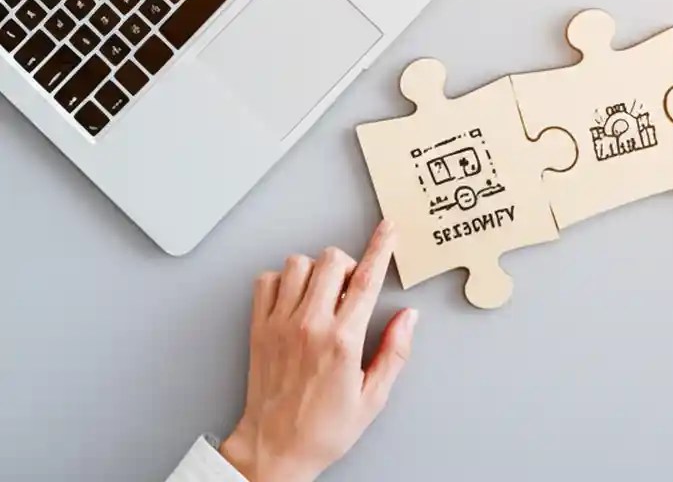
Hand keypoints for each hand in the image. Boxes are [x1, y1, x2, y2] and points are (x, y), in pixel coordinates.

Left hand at [220, 222, 416, 481]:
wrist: (274, 449)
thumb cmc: (323, 429)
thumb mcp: (373, 397)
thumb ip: (394, 352)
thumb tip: (408, 318)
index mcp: (343, 341)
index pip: (367, 279)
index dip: (381, 247)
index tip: (388, 229)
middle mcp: (310, 326)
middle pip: (331, 260)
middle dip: (348, 263)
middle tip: (352, 286)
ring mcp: (280, 324)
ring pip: (297, 264)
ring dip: (315, 271)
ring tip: (323, 294)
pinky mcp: (258, 329)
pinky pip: (266, 282)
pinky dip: (281, 281)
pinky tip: (294, 300)